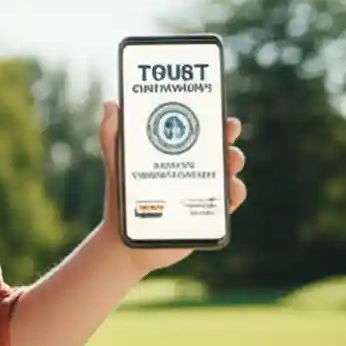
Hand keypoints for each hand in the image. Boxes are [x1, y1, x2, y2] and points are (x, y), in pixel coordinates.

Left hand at [97, 100, 247, 274]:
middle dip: (229, 138)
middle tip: (228, 132)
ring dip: (235, 162)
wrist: (123, 240)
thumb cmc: (120, 197)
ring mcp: (201, 191)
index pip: (199, 132)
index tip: (219, 114)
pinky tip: (231, 188)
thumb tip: (111, 104)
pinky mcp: (206, 214)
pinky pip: (229, 202)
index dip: (213, 122)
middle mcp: (192, 170)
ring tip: (230, 160)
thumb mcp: (115, 163)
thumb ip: (110, 135)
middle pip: (219, 149)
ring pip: (229, 172)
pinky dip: (235, 192)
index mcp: (174, 154)